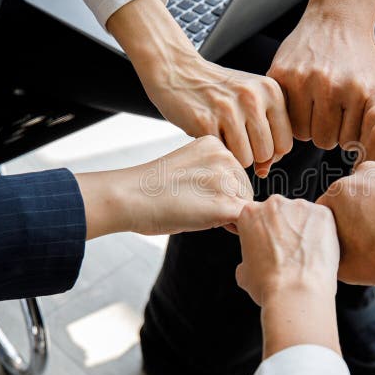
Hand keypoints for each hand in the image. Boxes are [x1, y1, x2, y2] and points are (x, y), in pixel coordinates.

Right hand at [77, 136, 252, 237]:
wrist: (129, 197)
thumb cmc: (150, 188)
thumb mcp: (188, 168)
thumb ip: (212, 173)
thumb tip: (234, 195)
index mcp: (215, 145)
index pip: (235, 174)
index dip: (222, 192)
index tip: (197, 195)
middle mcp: (225, 157)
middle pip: (244, 191)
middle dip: (228, 204)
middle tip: (194, 207)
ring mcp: (227, 181)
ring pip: (246, 207)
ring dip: (228, 217)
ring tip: (194, 212)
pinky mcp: (226, 204)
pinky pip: (245, 221)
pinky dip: (232, 229)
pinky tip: (205, 222)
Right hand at [107, 0, 292, 176]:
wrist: (177, 70)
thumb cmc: (216, 90)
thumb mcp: (250, 99)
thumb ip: (267, 131)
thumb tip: (265, 169)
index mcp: (271, 91)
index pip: (285, 143)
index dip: (270, 151)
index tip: (254, 142)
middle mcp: (254, 98)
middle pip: (266, 153)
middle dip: (251, 155)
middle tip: (234, 139)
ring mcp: (229, 109)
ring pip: (246, 159)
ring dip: (232, 156)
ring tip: (221, 135)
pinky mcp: (205, 121)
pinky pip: (222, 155)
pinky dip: (216, 151)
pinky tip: (208, 133)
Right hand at [236, 195, 340, 356]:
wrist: (298, 293)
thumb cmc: (271, 286)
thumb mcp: (244, 274)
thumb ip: (246, 259)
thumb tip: (249, 264)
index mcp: (250, 213)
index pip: (257, 217)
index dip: (264, 234)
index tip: (270, 246)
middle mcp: (274, 204)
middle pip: (281, 212)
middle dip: (285, 229)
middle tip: (290, 252)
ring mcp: (300, 206)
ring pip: (303, 215)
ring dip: (304, 229)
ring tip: (306, 254)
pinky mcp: (322, 213)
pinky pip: (322, 219)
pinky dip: (323, 232)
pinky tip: (319, 251)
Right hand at [268, 0, 374, 149]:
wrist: (337, 17)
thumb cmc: (363, 57)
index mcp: (361, 92)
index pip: (349, 142)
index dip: (347, 134)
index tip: (347, 119)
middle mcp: (332, 86)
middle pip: (324, 140)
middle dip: (327, 131)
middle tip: (330, 114)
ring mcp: (304, 80)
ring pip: (301, 132)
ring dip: (308, 124)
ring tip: (315, 108)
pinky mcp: (281, 75)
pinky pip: (283, 114)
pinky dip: (291, 112)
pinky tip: (301, 100)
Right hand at [317, 161, 374, 285]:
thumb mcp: (350, 268)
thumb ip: (329, 254)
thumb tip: (328, 249)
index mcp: (340, 192)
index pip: (326, 213)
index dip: (335, 232)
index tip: (349, 245)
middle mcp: (363, 172)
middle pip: (351, 198)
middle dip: (357, 217)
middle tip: (372, 241)